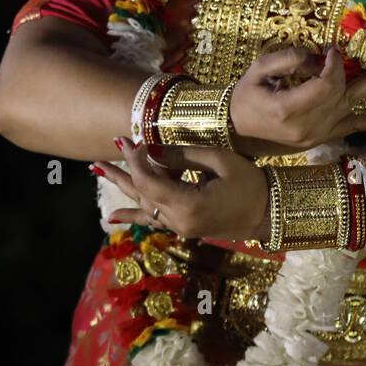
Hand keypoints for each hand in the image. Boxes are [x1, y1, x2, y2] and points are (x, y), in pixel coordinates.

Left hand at [96, 137, 269, 240]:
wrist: (268, 213)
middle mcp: (179, 220)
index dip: (138, 158)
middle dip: (126, 167)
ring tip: (97, 169)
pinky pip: (153, 221)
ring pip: (143, 204)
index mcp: (188, 205)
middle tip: (112, 145)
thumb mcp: (221, 161)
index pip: (149, 180)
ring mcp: (180, 227)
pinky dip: (132, 216)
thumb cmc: (251, 183)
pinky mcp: (184, 227)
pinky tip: (112, 218)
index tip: (135, 138)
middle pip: (142, 192)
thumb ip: (184, 156)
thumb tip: (152, 150)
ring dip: (121, 185)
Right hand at [229, 45, 365, 152]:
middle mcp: (306, 126)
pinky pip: (349, 129)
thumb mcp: (258, 70)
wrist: (237, 129)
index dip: (334, 64)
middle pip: (339, 94)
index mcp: (288, 108)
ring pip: (350, 109)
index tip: (331, 50)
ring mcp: (315, 136)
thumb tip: (319, 57)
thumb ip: (289, 59)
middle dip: (352, 71)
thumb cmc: (245, 96)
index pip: (325, 84)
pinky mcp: (320, 140)